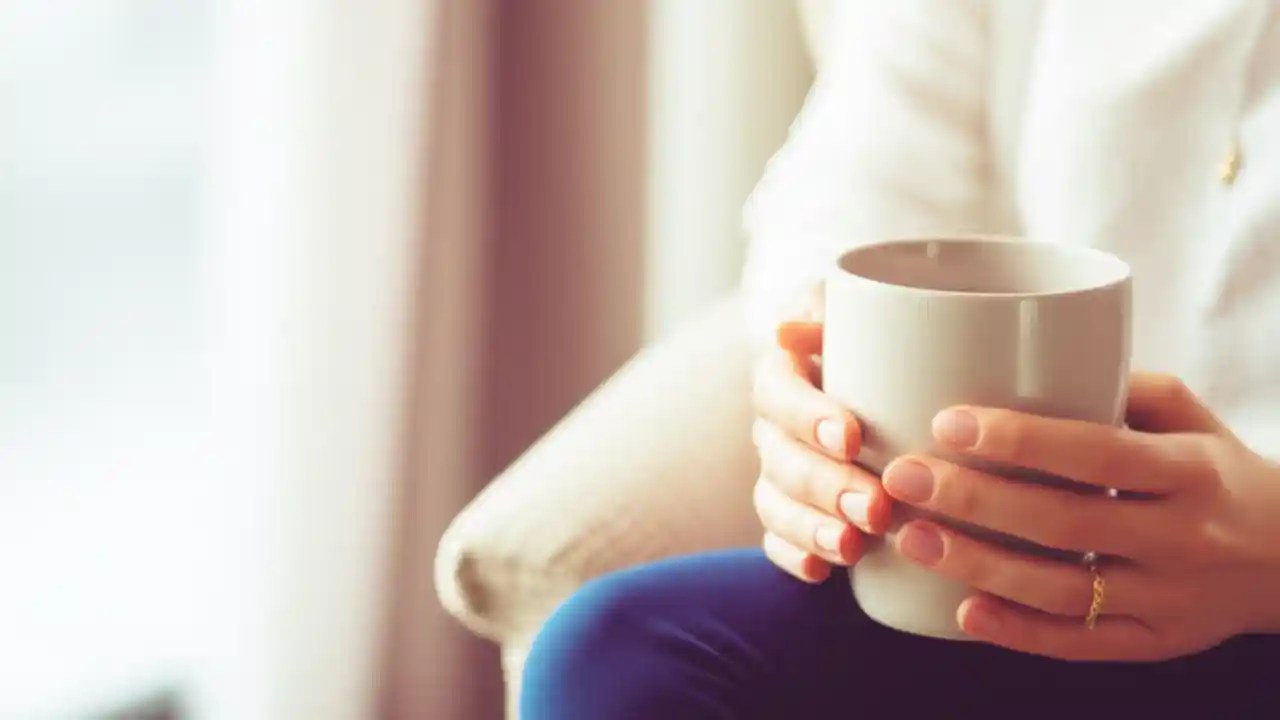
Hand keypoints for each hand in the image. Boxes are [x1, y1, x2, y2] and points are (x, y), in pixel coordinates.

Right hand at [751, 285, 891, 581]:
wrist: (893, 368)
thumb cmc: (882, 331)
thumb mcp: (866, 308)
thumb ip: (836, 307)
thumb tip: (789, 330)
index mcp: (784, 372)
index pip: (777, 392)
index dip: (806, 417)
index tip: (851, 438)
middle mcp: (774, 425)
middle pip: (780, 458)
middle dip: (824, 486)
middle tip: (874, 507)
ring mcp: (779, 472)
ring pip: (775, 503)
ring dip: (810, 527)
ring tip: (853, 547)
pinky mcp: (794, 512)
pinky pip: (777, 539)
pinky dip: (794, 556)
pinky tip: (822, 573)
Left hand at [879, 372, 1279, 659]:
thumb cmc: (1222, 474)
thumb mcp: (1194, 419)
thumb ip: (1123, 389)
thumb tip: (1033, 359)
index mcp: (1191, 470)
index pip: (1098, 454)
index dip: (1021, 441)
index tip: (948, 422)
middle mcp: (1183, 538)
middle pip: (1065, 524)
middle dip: (974, 501)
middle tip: (903, 478)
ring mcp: (1170, 599)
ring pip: (1063, 591)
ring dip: (979, 567)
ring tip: (912, 538)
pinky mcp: (1157, 642)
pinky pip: (1082, 645)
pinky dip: (1020, 633)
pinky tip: (963, 612)